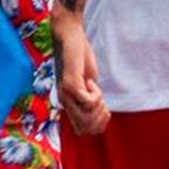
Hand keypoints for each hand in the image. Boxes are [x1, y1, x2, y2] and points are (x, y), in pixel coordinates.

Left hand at [51, 4, 109, 135]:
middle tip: (101, 99)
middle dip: (101, 118)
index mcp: (68, 104)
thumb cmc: (79, 57)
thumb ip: (90, 98)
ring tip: (96, 90)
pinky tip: (91, 81)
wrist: (69, 36)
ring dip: (99, 106)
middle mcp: (64, 102)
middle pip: (87, 129)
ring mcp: (66, 95)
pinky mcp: (70, 84)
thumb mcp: (87, 82)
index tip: (104, 108)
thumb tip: (101, 114)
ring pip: (88, 118)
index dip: (99, 125)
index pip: (83, 131)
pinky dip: (96, 93)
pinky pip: (88, 102)